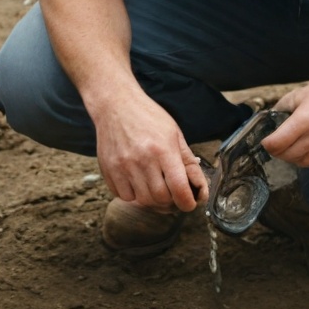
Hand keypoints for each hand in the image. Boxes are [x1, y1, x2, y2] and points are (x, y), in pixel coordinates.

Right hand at [92, 91, 207, 211]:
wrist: (115, 105)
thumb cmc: (148, 117)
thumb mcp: (175, 135)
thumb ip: (188, 162)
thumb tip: (200, 190)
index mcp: (163, 149)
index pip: (179, 189)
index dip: (187, 203)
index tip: (189, 203)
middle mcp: (142, 160)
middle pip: (160, 199)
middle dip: (171, 201)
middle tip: (172, 193)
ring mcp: (123, 166)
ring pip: (142, 201)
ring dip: (152, 199)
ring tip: (155, 186)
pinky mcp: (109, 170)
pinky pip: (124, 196)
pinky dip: (134, 195)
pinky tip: (137, 181)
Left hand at [263, 73, 308, 170]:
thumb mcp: (305, 91)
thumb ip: (285, 104)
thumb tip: (271, 116)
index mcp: (305, 119)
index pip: (278, 144)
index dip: (268, 145)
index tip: (267, 142)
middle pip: (289, 156)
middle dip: (281, 152)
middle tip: (281, 146)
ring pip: (305, 163)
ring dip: (297, 158)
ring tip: (298, 147)